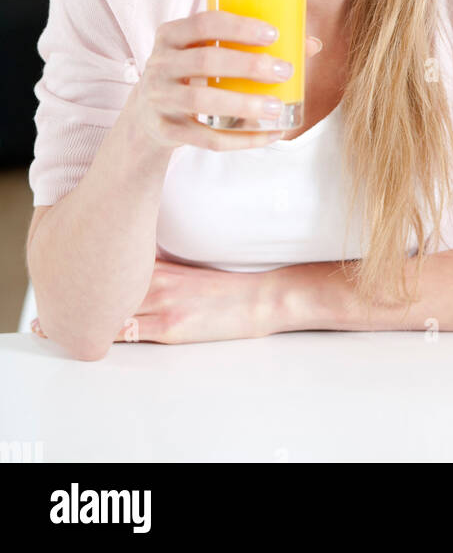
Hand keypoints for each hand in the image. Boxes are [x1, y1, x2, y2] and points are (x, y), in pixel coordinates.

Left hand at [33, 258, 277, 345]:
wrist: (257, 298)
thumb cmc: (223, 286)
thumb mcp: (186, 269)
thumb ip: (156, 268)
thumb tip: (123, 267)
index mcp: (160, 266)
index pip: (114, 262)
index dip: (86, 270)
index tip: (64, 273)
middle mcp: (157, 280)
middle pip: (106, 286)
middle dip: (77, 294)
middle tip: (51, 301)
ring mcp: (164, 305)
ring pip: (113, 310)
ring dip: (87, 315)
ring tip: (61, 321)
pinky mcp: (172, 328)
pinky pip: (132, 332)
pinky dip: (111, 332)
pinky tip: (96, 334)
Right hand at [120, 11, 323, 153]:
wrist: (146, 116)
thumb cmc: (191, 73)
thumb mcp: (208, 52)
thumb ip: (250, 44)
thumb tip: (311, 44)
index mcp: (172, 35)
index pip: (203, 22)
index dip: (238, 26)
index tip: (273, 34)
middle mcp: (160, 64)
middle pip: (205, 60)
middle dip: (248, 65)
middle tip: (284, 71)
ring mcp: (159, 98)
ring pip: (202, 100)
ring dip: (244, 103)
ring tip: (277, 107)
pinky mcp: (165, 130)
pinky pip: (204, 137)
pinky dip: (239, 139)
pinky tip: (267, 135)